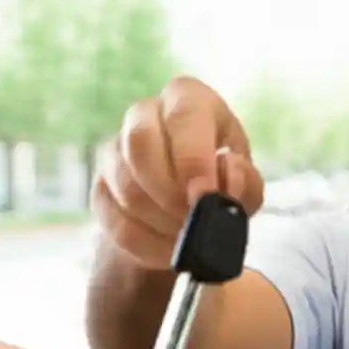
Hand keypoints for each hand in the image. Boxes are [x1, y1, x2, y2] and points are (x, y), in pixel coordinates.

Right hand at [92, 76, 264, 269]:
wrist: (189, 208)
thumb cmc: (224, 184)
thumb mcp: (247, 182)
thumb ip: (245, 181)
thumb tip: (226, 178)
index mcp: (189, 100)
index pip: (184, 116)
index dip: (193, 158)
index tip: (205, 196)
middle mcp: (146, 115)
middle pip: (140, 142)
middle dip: (169, 191)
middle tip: (194, 220)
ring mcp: (116, 151)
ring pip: (127, 187)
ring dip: (162, 222)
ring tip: (190, 237)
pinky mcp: (101, 188)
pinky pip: (114, 220)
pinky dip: (146, 243)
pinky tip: (170, 249)